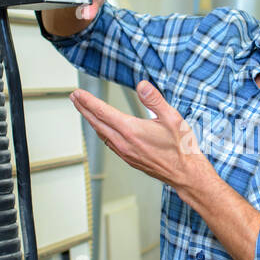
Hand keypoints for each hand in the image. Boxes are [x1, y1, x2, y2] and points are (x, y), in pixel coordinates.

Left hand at [69, 80, 207, 191]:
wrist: (185, 174)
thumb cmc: (181, 148)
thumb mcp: (172, 118)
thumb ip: (154, 100)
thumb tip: (141, 85)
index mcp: (131, 130)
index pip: (102, 112)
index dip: (88, 101)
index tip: (78, 93)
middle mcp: (124, 142)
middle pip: (96, 122)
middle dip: (83, 108)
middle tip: (74, 98)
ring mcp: (125, 152)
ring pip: (101, 134)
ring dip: (91, 120)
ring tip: (84, 111)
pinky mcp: (129, 159)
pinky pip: (109, 143)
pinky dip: (101, 132)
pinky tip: (102, 129)